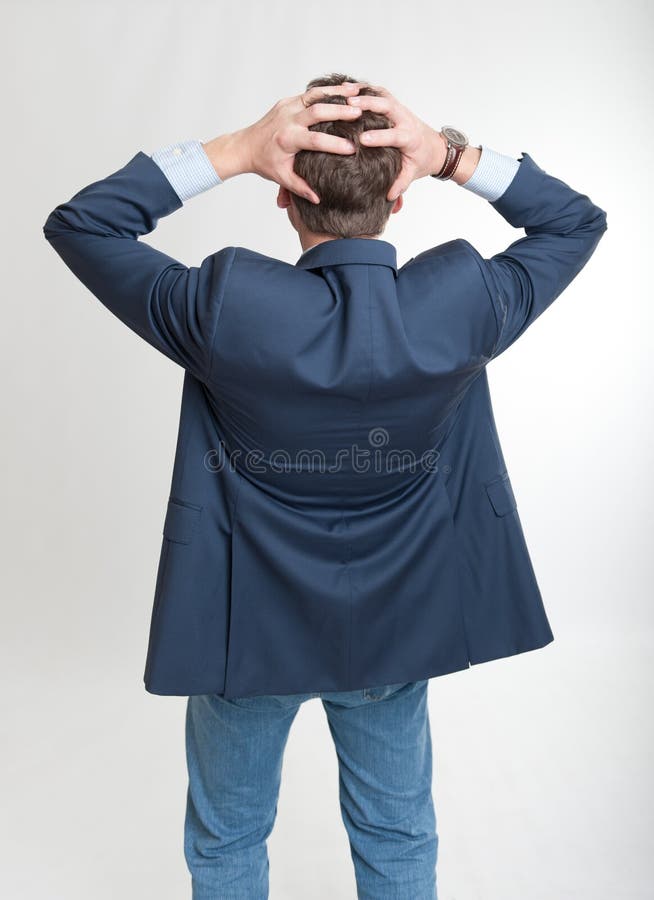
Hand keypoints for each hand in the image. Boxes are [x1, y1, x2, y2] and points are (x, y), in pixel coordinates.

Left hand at [210, 82, 368, 203]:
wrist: (246, 146)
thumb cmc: (265, 163)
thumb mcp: (282, 178)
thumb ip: (300, 189)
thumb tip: (318, 200)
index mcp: (287, 140)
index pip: (315, 141)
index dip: (334, 145)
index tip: (353, 149)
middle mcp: (288, 120)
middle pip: (317, 111)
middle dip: (340, 111)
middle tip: (360, 113)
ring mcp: (288, 107)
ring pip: (315, 96)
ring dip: (337, 94)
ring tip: (358, 93)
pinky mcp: (288, 101)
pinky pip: (311, 93)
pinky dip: (328, 91)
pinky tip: (345, 91)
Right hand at [345, 85, 446, 200]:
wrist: (435, 147)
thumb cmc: (422, 160)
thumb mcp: (413, 173)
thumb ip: (401, 183)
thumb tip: (390, 196)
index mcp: (410, 137)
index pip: (395, 135)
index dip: (379, 137)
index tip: (363, 140)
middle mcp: (405, 119)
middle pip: (388, 107)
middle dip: (369, 105)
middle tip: (349, 104)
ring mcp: (399, 109)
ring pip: (382, 96)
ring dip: (364, 93)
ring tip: (344, 92)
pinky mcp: (393, 104)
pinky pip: (379, 93)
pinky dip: (364, 89)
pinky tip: (347, 89)